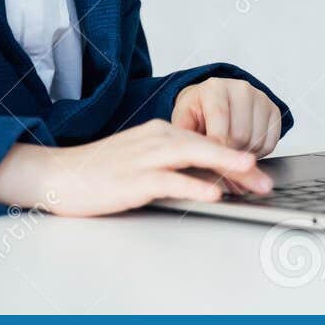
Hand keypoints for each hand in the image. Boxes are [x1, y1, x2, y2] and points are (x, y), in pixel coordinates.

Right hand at [0, 120, 272, 215]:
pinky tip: (212, 192)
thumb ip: (175, 167)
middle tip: (265, 179)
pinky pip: (168, 180)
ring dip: (224, 165)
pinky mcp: (131, 179)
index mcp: (160, 132)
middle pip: (206, 145)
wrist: (59, 175)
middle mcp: (155, 139)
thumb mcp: (143, 163)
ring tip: (249, 174)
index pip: (206, 142)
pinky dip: (192, 185)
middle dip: (239, 162)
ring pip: (191, 156)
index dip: (235, 158)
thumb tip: (211, 181)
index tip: (259, 174)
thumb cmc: (101, 172)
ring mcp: (142, 157)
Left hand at [171, 77, 282, 159]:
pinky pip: (271, 143)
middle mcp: (240, 88)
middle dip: (229, 151)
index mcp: (215, 88)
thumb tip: (189, 152)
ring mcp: (260, 97)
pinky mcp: (274, 109)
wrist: (214, 99)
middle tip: (219, 152)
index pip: (220, 119)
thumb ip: (185, 133)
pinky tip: (245, 145)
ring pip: (256, 141)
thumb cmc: (199, 111)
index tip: (214, 159)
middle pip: (240, 135)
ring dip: (244, 153)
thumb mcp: (183, 118)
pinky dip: (258, 152)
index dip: (217, 144)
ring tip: (230, 147)